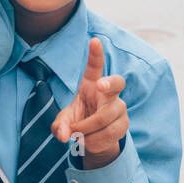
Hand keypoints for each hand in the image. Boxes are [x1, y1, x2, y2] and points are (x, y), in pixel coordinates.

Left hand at [50, 37, 127, 170]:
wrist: (93, 138)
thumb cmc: (78, 120)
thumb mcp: (64, 121)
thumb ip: (59, 126)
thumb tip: (62, 135)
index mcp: (92, 84)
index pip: (95, 66)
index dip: (95, 54)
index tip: (94, 40)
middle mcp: (108, 93)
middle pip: (116, 83)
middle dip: (109, 82)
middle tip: (100, 85)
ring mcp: (119, 108)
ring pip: (106, 117)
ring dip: (87, 130)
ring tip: (77, 135)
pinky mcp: (124, 124)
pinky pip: (110, 133)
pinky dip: (94, 141)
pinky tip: (87, 142)